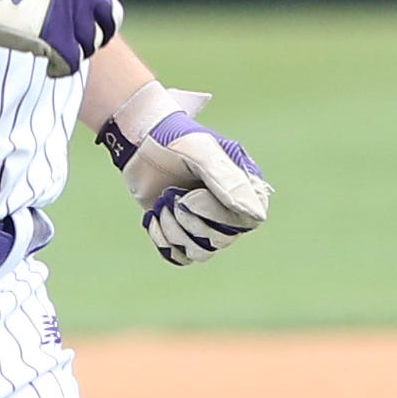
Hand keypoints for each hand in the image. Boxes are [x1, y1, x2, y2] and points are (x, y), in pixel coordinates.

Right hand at [0, 0, 134, 77]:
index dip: (102, 7)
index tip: (85, 13)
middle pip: (109, 22)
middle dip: (95, 32)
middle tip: (71, 36)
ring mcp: (71, 13)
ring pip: (91, 44)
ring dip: (77, 50)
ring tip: (56, 50)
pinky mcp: (54, 38)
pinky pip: (72, 62)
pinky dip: (62, 68)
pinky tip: (50, 67)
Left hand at [96, 84, 271, 264]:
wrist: (140, 142)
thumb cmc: (174, 140)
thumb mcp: (201, 153)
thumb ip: (228, 181)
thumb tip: (256, 216)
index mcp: (245, 186)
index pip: (249, 220)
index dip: (219, 214)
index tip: (191, 195)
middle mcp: (230, 208)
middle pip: (223, 240)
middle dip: (191, 221)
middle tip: (172, 196)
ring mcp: (206, 222)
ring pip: (201, 253)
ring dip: (174, 230)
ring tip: (162, 204)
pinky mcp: (182, 232)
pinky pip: (180, 256)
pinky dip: (162, 240)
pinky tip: (153, 216)